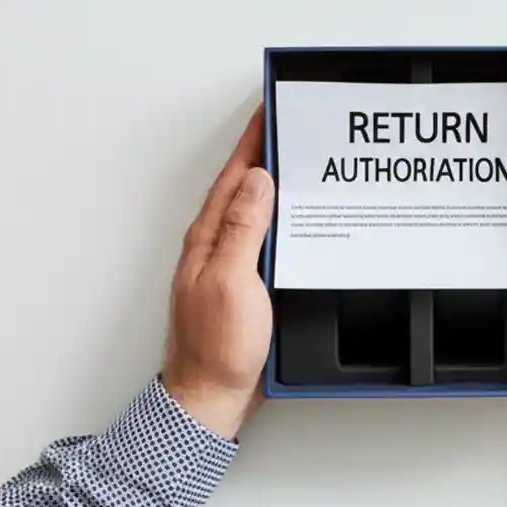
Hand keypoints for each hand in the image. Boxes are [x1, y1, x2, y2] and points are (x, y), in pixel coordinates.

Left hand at [162, 105, 275, 438]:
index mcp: (209, 238)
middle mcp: (216, 246)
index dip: (254, 140)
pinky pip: (264, 238)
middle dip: (266, 152)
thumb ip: (244, 228)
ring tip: (296, 160)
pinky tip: (295, 219)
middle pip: (243, 186)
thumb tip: (258, 179)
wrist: (210, 397)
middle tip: (289, 124)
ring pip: (254, 211)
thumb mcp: (233, 281)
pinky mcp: (244, 285)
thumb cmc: (216, 348)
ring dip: (274, 184)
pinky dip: (281, 219)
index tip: (271, 110)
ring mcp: (229, 265)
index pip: (236, 174)